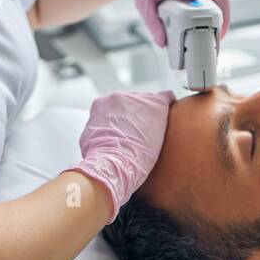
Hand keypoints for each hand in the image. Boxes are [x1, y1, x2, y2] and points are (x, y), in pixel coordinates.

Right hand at [64, 90, 175, 224]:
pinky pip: (166, 98)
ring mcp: (137, 99)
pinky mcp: (155, 105)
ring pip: (148, 102)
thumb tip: (99, 136)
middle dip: (138, 116)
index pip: (116, 106)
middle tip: (141, 135)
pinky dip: (168, 104)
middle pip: (133, 102)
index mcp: (101, 104)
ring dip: (151, 116)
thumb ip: (96, 131)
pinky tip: (170, 112)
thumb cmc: (102, 157)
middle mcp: (118, 97)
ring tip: (154, 133)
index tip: (128, 131)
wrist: (113, 162)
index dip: (124, 120)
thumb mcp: (89, 141)